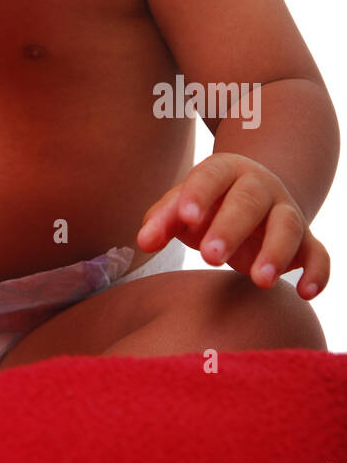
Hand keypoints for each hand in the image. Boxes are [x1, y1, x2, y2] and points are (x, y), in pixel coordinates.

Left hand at [136, 153, 329, 299]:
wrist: (257, 197)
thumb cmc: (210, 205)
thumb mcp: (185, 207)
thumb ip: (162, 220)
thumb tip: (143, 241)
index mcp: (225, 170)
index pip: (211, 176)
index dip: (199, 193)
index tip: (186, 217)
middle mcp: (260, 186)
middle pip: (249, 201)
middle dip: (230, 227)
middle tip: (209, 257)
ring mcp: (286, 211)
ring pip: (287, 225)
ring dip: (276, 252)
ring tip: (259, 280)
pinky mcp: (306, 240)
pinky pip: (318, 253)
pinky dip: (317, 272)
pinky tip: (305, 292)